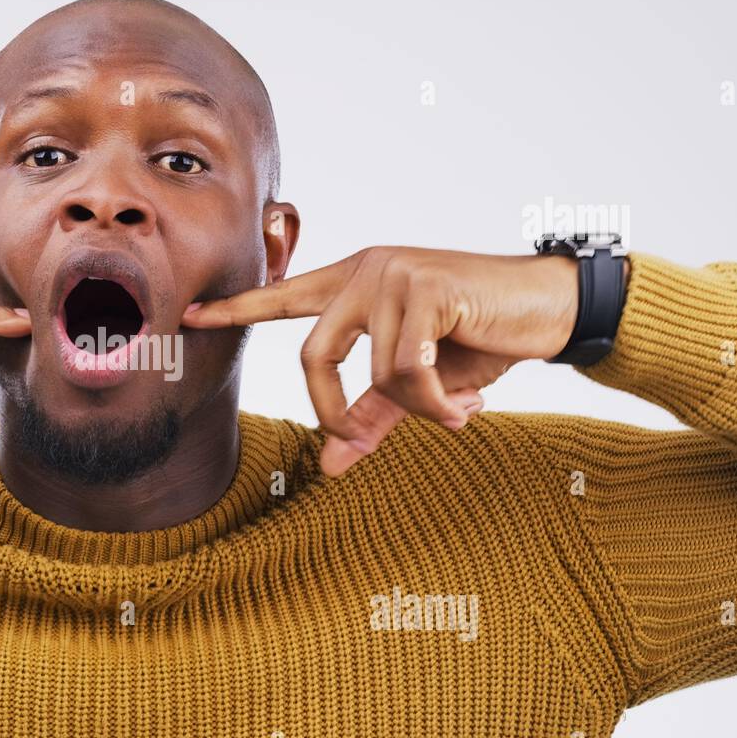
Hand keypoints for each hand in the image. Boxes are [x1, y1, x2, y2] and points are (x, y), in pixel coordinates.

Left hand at [181, 246, 581, 475]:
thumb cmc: (477, 339)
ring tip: (453, 412)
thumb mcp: (415, 383)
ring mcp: (394, 273)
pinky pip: (407, 369)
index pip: (282, 296)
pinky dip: (435, 403)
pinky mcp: (427, 286)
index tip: (189, 316)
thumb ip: (371, 417)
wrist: (547, 310)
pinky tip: (465, 406)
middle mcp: (365, 269)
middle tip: (358, 440)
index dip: (236, 309)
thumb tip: (332, 468)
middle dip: (333, 410)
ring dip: (415, 408)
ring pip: (372, 371)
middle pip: (312, 355)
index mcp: (353, 283)